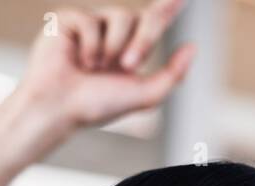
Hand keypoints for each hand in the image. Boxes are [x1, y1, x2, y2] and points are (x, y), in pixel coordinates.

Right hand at [15, 0, 194, 131]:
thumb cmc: (99, 104)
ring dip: (114, 47)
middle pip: (145, 18)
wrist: (61, 107)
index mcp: (133, 48)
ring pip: (121, 16)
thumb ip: (173, 73)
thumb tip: (193, 45)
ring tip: (97, 68)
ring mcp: (93, 23)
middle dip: (143, 40)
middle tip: (128, 65)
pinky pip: (91, 20)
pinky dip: (90, 46)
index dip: (169, 6)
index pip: (156, 20)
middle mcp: (114, 32)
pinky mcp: (69, 18)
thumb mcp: (146, 94)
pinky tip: (78, 61)